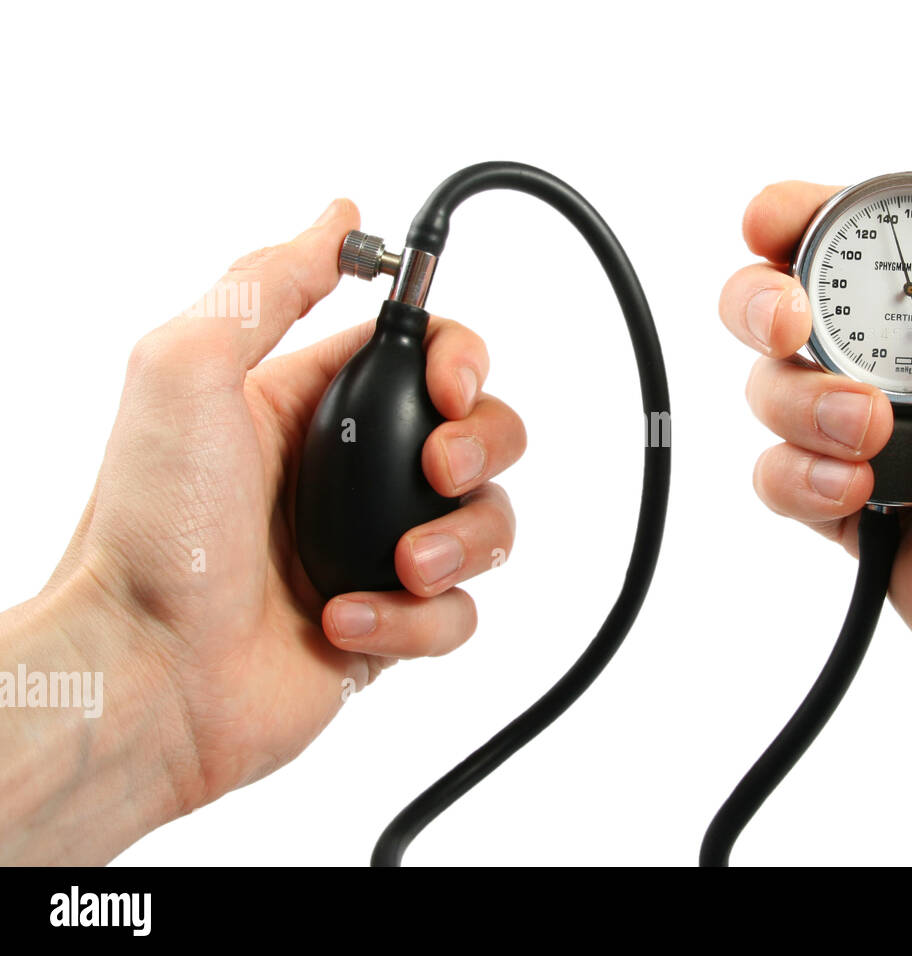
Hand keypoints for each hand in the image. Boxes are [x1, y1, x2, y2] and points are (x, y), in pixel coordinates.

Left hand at [1, 199, 524, 861]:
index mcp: (311, 404)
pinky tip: (346, 622)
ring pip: (488, 524)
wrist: (144, 674)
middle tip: (438, 473)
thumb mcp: (185, 370)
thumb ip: (267, 285)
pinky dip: (415, 621)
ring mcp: (374, 549)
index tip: (449, 386)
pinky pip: (457, 614)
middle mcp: (353, 473)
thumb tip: (339, 218)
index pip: (425, 355)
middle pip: (482, 434)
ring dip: (463, 542)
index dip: (462, 361)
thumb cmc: (152, 530)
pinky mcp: (390, 624)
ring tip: (403, 567)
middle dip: (483, 446)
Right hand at [720, 32, 911, 862]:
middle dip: (765, 309)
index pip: (840, 232)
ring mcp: (884, 438)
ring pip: (768, 394)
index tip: (778, 229)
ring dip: (801, 405)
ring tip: (873, 432)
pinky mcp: (859, 513)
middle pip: (778, 306)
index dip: (791, 222)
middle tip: (797, 328)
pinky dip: (803, 479)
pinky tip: (861, 492)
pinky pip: (778, 478)